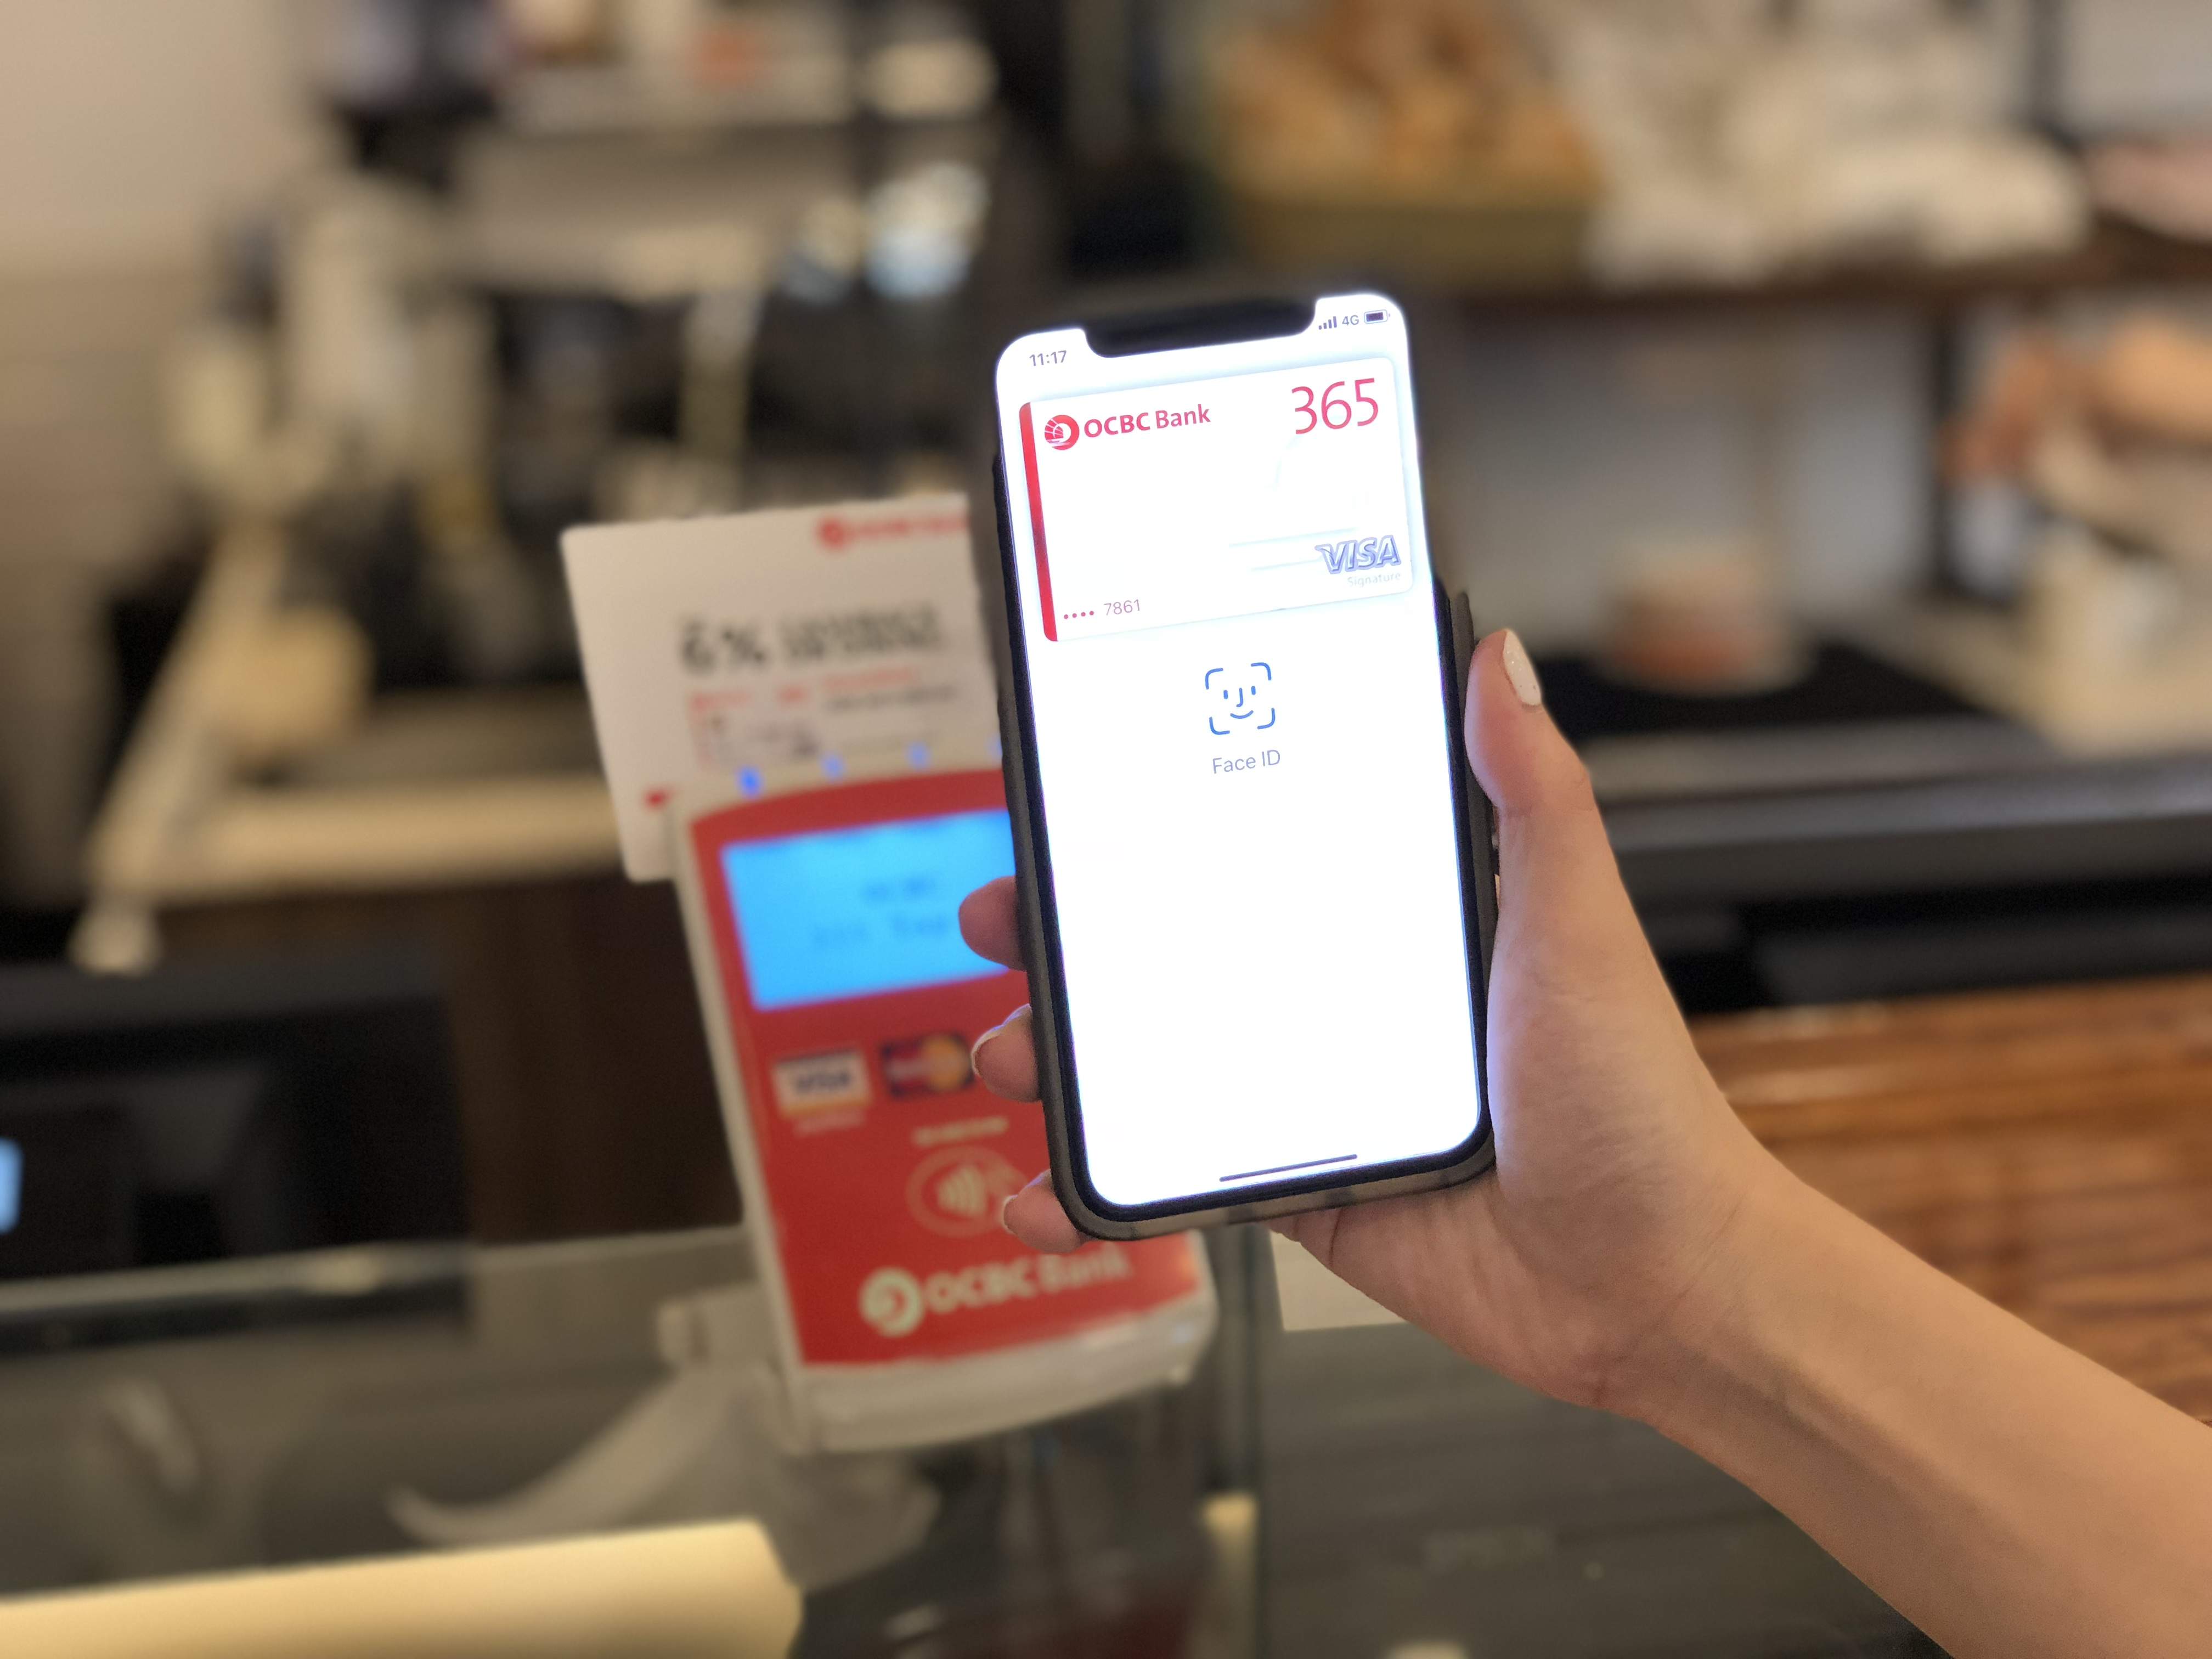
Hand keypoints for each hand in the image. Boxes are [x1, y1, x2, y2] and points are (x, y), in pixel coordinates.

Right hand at [959, 630, 1782, 1416]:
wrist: (1657, 1280)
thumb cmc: (1635, 1098)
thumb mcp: (1575, 924)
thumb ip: (1534, 795)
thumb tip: (1497, 656)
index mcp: (1399, 922)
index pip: (1259, 846)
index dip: (1160, 825)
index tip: (1078, 804)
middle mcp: (1349, 997)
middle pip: (1182, 949)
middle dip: (1079, 939)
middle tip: (1006, 924)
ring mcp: (1319, 1097)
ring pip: (1162, 1061)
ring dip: (1070, 1056)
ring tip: (1009, 1055)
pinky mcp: (1307, 1191)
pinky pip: (1182, 1180)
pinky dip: (1100, 1191)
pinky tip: (1036, 1192)